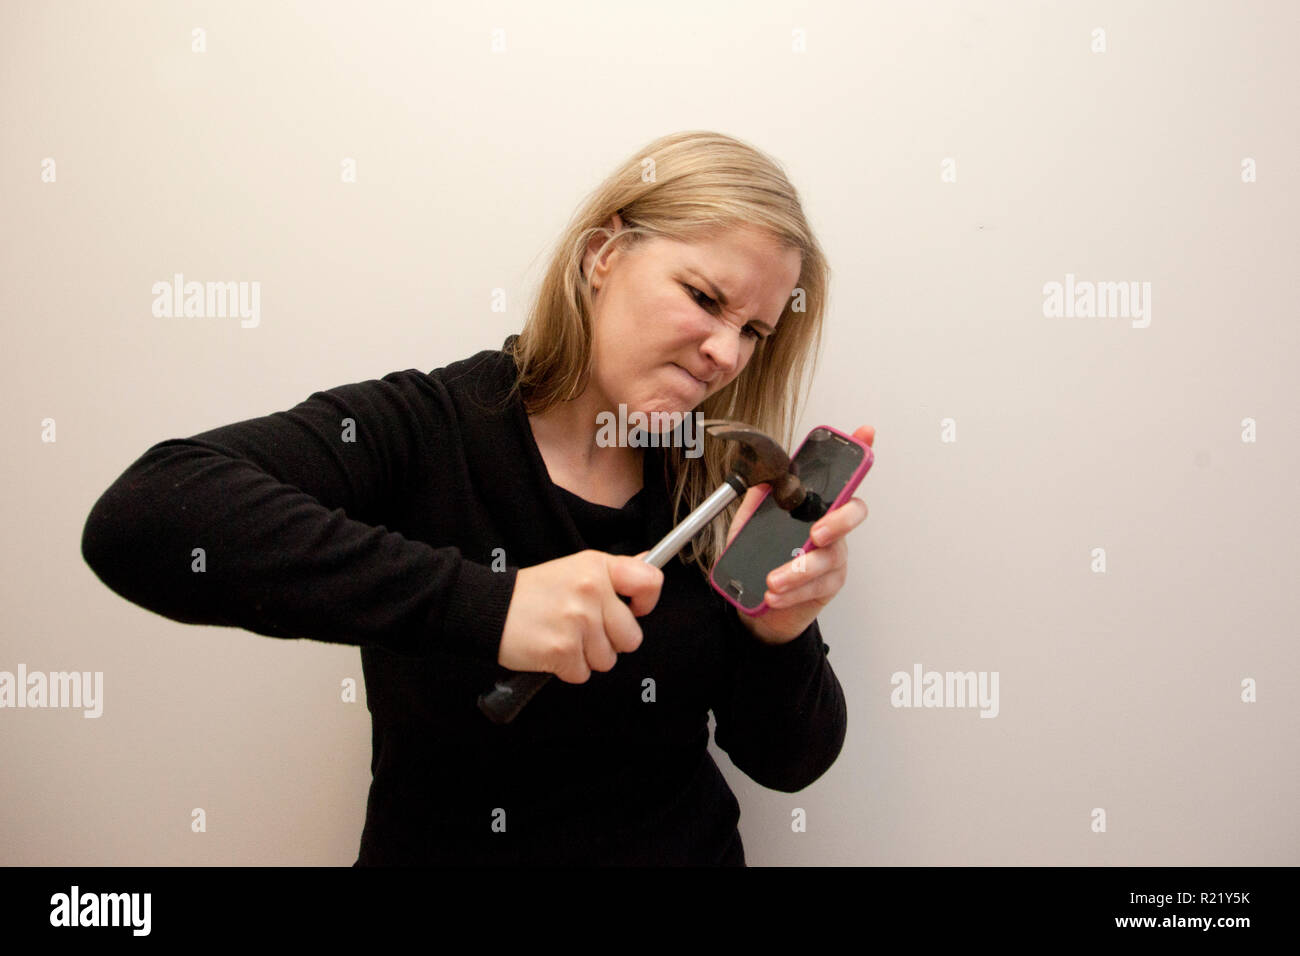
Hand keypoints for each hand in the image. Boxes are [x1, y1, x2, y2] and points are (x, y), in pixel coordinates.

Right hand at [498, 549, 662, 681]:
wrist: (488, 607)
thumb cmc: (535, 592)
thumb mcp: (576, 568)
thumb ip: (614, 572)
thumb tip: (649, 562)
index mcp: (598, 566)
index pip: (651, 582)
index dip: (646, 603)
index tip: (632, 609)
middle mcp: (592, 591)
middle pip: (631, 637)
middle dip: (610, 641)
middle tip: (582, 628)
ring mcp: (578, 621)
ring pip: (608, 660)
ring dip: (587, 656)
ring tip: (563, 636)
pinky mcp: (562, 650)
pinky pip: (583, 674)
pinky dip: (567, 669)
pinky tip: (551, 648)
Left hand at [727, 425, 873, 644]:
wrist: (760, 608)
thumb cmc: (762, 560)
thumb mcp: (753, 525)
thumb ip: (760, 501)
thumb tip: (761, 477)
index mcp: (816, 508)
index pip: (841, 478)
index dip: (858, 455)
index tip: (865, 433)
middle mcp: (832, 529)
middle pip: (853, 514)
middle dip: (838, 522)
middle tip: (816, 534)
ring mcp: (833, 558)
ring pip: (828, 558)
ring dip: (798, 570)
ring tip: (774, 581)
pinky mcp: (827, 586)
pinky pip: (816, 588)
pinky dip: (793, 593)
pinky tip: (775, 595)